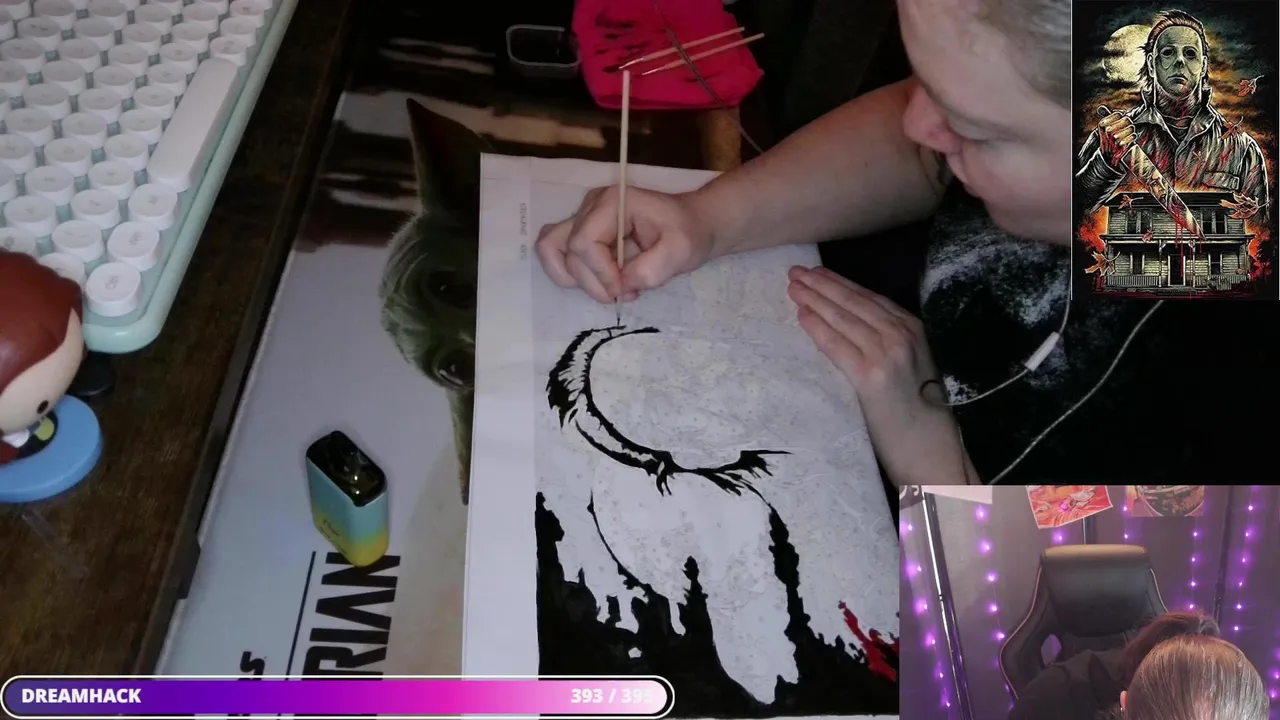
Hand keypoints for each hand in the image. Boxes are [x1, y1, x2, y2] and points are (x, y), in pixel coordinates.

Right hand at [535, 186, 716, 302]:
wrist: (692, 224)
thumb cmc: (688, 233)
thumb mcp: (681, 252)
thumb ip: (652, 270)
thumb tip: (621, 286)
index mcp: (613, 203)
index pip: (584, 243)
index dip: (600, 274)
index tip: (626, 290)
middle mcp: (591, 206)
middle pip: (569, 251)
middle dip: (595, 283)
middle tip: (627, 293)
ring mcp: (583, 217)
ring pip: (552, 251)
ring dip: (578, 280)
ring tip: (611, 288)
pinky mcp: (582, 232)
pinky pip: (559, 255)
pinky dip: (574, 276)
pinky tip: (604, 282)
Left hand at [787, 266, 973, 483]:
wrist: (934, 451)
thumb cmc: (922, 416)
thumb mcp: (913, 367)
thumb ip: (890, 344)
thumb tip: (855, 328)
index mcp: (915, 330)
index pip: (870, 299)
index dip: (840, 284)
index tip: (817, 273)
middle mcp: (903, 335)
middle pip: (854, 303)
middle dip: (822, 285)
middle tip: (795, 272)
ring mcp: (888, 354)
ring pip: (843, 319)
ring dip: (815, 299)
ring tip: (793, 287)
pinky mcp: (871, 377)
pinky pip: (837, 346)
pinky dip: (818, 328)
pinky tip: (801, 315)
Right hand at [1097, 113, 1135, 168]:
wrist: (1107, 157)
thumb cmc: (1108, 140)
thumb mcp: (1104, 128)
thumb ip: (1106, 117)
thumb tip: (1102, 108)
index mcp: (1102, 124)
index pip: (1119, 114)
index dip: (1122, 117)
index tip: (1120, 122)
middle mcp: (1107, 130)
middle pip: (1127, 119)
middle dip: (1128, 123)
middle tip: (1125, 128)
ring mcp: (1114, 138)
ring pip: (1131, 127)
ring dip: (1130, 131)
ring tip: (1127, 134)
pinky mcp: (1121, 146)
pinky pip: (1133, 136)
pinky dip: (1132, 138)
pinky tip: (1129, 139)